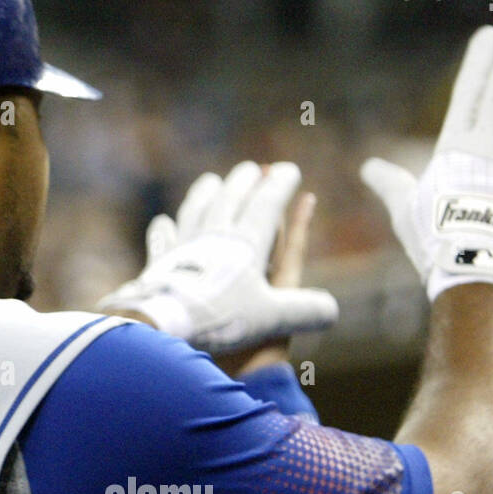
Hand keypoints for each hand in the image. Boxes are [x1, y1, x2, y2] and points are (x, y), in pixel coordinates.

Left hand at [96, 162, 337, 352]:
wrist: (169, 324)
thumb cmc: (223, 318)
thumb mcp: (273, 319)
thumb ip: (304, 311)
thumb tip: (332, 310)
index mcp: (247, 242)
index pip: (267, 203)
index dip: (281, 184)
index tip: (290, 170)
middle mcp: (215, 235)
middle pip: (231, 197)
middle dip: (245, 181)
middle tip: (254, 169)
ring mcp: (184, 245)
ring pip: (196, 208)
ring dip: (206, 192)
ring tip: (212, 182)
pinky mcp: (160, 264)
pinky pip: (163, 239)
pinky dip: (165, 229)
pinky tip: (163, 223)